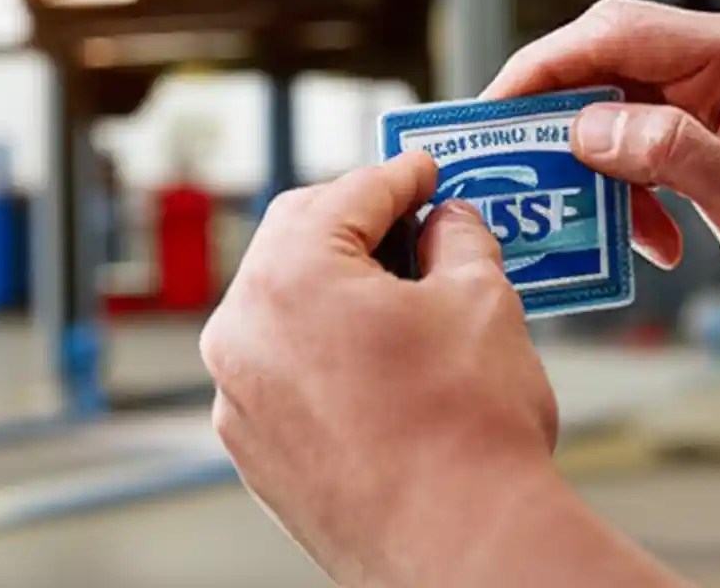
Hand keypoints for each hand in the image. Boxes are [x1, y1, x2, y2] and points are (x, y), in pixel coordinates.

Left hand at [201, 154, 679, 586]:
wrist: (461, 549)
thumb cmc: (469, 431)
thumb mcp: (482, 301)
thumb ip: (457, 238)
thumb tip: (447, 222)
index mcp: (289, 277)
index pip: (348, 195)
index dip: (397, 174)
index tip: (422, 171)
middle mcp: (241, 332)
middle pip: (296, 241)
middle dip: (357, 224)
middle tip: (412, 221)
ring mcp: (237, 394)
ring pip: (282, 308)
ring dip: (335, 287)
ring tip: (400, 292)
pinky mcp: (251, 446)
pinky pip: (278, 368)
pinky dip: (318, 348)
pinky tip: (374, 357)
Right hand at [486, 0, 719, 314]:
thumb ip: (675, 156)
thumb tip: (591, 128)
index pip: (617, 34)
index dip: (546, 66)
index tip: (497, 109)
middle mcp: (714, 61)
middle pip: (600, 61)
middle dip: (550, 111)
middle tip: (507, 155)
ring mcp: (701, 92)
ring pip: (605, 104)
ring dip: (586, 163)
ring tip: (580, 212)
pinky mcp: (691, 126)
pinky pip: (626, 141)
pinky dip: (617, 188)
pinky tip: (639, 232)